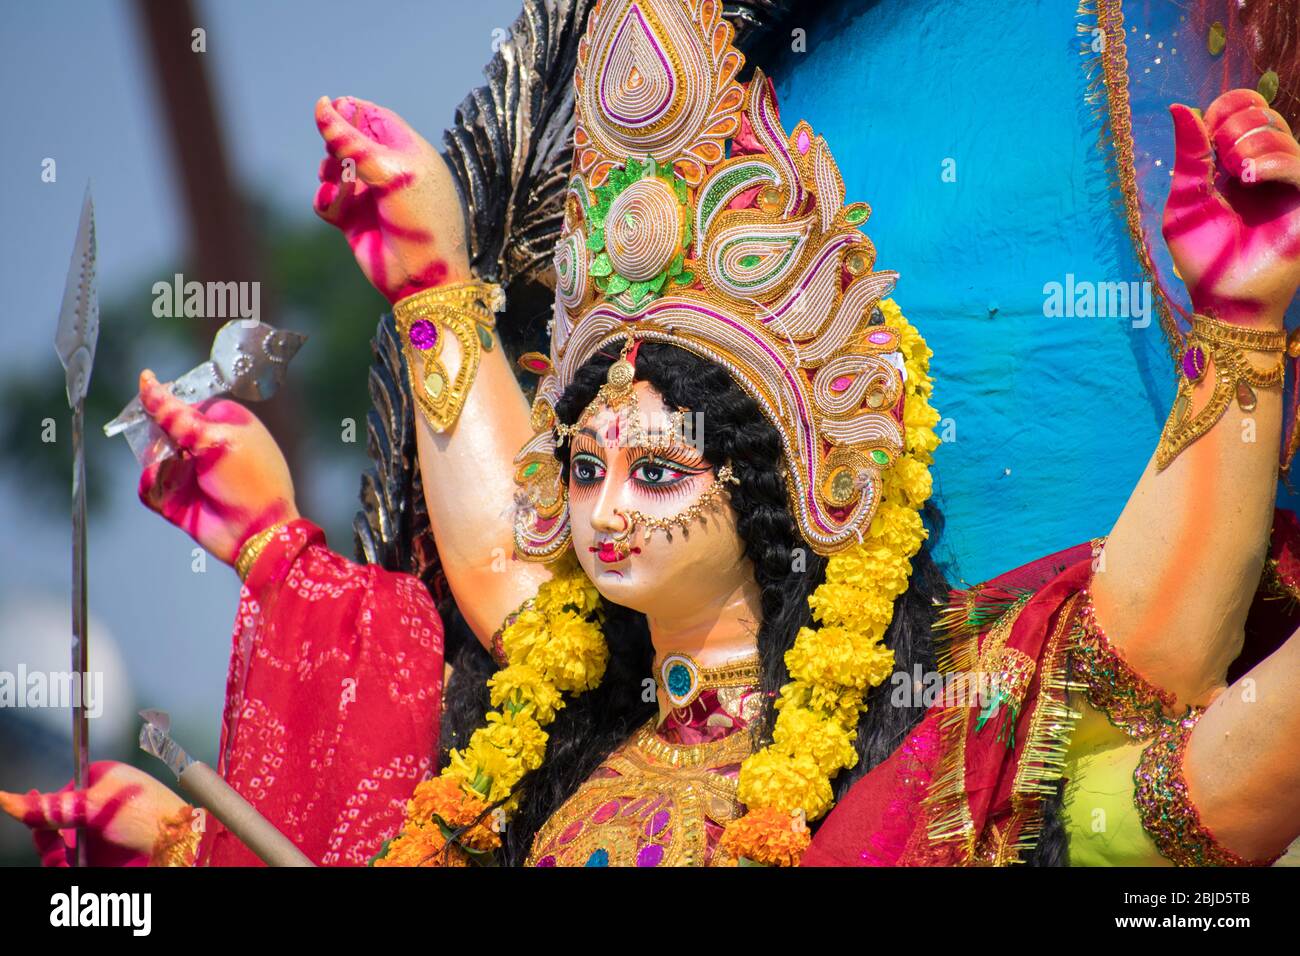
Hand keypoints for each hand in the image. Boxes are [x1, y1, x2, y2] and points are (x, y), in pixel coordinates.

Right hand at [0, 761, 187, 865]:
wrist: (177, 844)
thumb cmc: (147, 814)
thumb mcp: (92, 807)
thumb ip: (50, 808)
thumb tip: (7, 800)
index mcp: (100, 780)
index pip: (58, 796)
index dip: (44, 811)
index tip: (41, 823)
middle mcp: (97, 806)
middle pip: (53, 825)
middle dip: (46, 839)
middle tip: (54, 847)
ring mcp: (100, 832)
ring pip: (58, 848)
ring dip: (53, 856)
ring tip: (61, 860)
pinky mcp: (103, 856)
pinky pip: (72, 862)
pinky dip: (65, 866)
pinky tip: (69, 866)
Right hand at [137, 369, 297, 565]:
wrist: (258, 532)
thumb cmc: (248, 480)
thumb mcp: (213, 440)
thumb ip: (176, 416)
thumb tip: (146, 381)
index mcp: (223, 421)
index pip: (182, 402)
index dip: (166, 404)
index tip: (153, 406)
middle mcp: (204, 444)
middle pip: (161, 429)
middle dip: (158, 437)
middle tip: (174, 448)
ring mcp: (188, 471)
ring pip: (150, 458)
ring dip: (157, 464)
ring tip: (174, 471)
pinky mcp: (175, 497)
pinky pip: (147, 486)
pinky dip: (152, 486)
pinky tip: (168, 491)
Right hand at [313, 95, 466, 302]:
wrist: (422, 278)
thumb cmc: (419, 220)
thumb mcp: (389, 172)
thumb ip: (352, 141)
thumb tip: (321, 104)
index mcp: (410, 153)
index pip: (376, 118)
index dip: (352, 111)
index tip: (330, 106)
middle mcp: (389, 172)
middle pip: (349, 141)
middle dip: (337, 144)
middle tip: (338, 155)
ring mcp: (370, 196)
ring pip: (333, 169)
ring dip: (330, 173)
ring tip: (341, 185)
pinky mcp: (353, 221)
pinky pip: (327, 200)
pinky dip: (327, 200)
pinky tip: (334, 206)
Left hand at [1163, 89, 1299, 326]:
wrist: (1222, 298)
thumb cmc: (1201, 256)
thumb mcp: (1186, 200)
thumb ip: (1188, 156)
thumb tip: (1180, 107)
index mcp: (1236, 165)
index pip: (1245, 111)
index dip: (1230, 106)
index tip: (1209, 126)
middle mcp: (1267, 169)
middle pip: (1265, 116)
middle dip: (1237, 125)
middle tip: (1222, 157)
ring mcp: (1288, 185)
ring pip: (1282, 136)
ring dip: (1252, 144)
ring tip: (1235, 173)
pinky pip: (1298, 166)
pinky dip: (1274, 162)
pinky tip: (1250, 176)